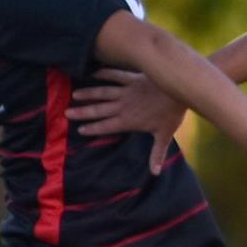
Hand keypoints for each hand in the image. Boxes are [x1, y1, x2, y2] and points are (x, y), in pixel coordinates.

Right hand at [67, 70, 188, 172]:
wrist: (179, 90)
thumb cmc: (172, 114)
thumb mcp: (165, 135)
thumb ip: (157, 154)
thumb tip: (155, 173)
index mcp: (129, 121)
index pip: (107, 126)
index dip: (93, 128)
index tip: (80, 129)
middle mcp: (124, 106)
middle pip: (99, 110)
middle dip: (82, 112)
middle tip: (67, 113)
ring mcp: (127, 91)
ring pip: (103, 93)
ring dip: (88, 94)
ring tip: (74, 95)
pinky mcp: (132, 78)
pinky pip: (115, 75)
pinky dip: (104, 74)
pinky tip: (93, 73)